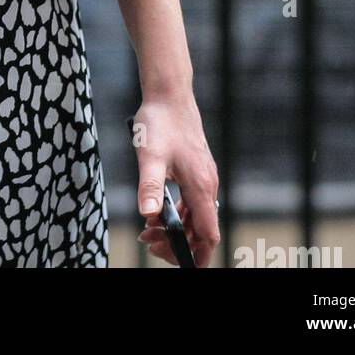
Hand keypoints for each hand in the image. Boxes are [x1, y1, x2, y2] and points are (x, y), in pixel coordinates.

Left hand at [128, 94, 219, 266]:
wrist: (169, 94)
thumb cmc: (160, 122)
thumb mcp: (149, 155)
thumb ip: (150, 186)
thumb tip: (148, 214)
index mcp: (200, 186)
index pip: (207, 235)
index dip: (195, 254)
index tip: (176, 260)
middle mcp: (207, 186)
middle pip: (200, 231)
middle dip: (176, 242)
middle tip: (147, 240)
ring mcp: (204, 178)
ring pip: (195, 217)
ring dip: (175, 229)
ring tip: (147, 229)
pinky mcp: (197, 171)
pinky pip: (192, 203)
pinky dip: (177, 213)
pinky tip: (157, 211)